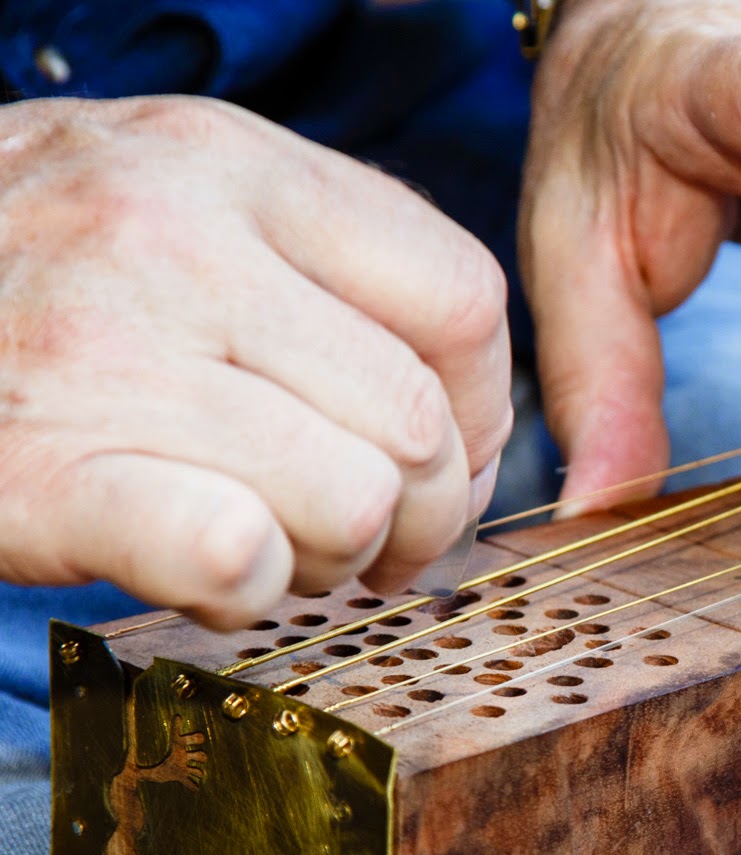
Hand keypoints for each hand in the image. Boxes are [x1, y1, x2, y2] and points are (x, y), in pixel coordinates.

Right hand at [0, 97, 512, 627]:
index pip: (464, 303)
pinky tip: (219, 571)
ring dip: (339, 558)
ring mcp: (106, 356)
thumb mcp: (184, 196)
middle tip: (373, 533)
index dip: (484, 408)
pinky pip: (238, 556)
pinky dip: (254, 589)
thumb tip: (472, 403)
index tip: (449, 452)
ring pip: (355, 504)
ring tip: (280, 542)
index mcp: (238, 167)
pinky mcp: (47, 474)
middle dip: (424, 511)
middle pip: (418, 425)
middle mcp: (176, 244)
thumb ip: (328, 261)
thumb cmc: (42, 263)